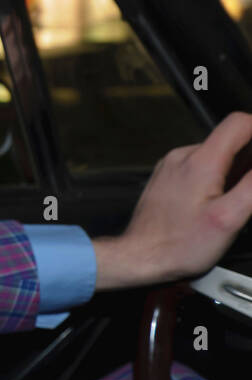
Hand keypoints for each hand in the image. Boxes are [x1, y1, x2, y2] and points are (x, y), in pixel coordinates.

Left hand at [93, 112, 251, 290]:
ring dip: (235, 167)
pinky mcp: (167, 177)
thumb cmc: (180, 244)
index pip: (238, 123)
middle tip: (251, 185)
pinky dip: (217, 175)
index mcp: (201, 161)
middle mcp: (182, 157)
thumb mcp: (229, 217)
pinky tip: (221, 198)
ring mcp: (172, 166)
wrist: (139, 256)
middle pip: (228, 139)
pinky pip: (199, 166)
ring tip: (240, 195)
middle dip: (251, 156)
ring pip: (214, 154)